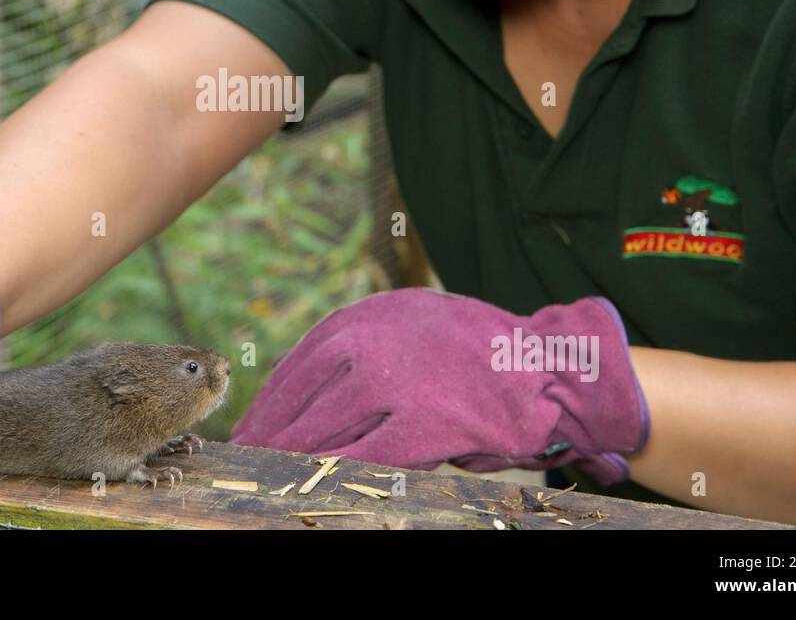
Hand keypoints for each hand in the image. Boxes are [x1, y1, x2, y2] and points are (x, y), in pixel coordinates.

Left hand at [231, 287, 649, 484]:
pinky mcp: (423, 422)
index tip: (251, 420)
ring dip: (295, 451)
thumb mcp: (411, 321)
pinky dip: (338, 468)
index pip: (302, 360)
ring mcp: (397, 382)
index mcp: (369, 315)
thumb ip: (365, 343)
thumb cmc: (476, 349)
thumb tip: (312, 385)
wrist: (546, 365)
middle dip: (272, 426)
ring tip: (273, 470)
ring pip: (326, 425)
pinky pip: (365, 453)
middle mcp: (374, 342)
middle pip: (303, 393)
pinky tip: (320, 479)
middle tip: (248, 452)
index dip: (272, 397)